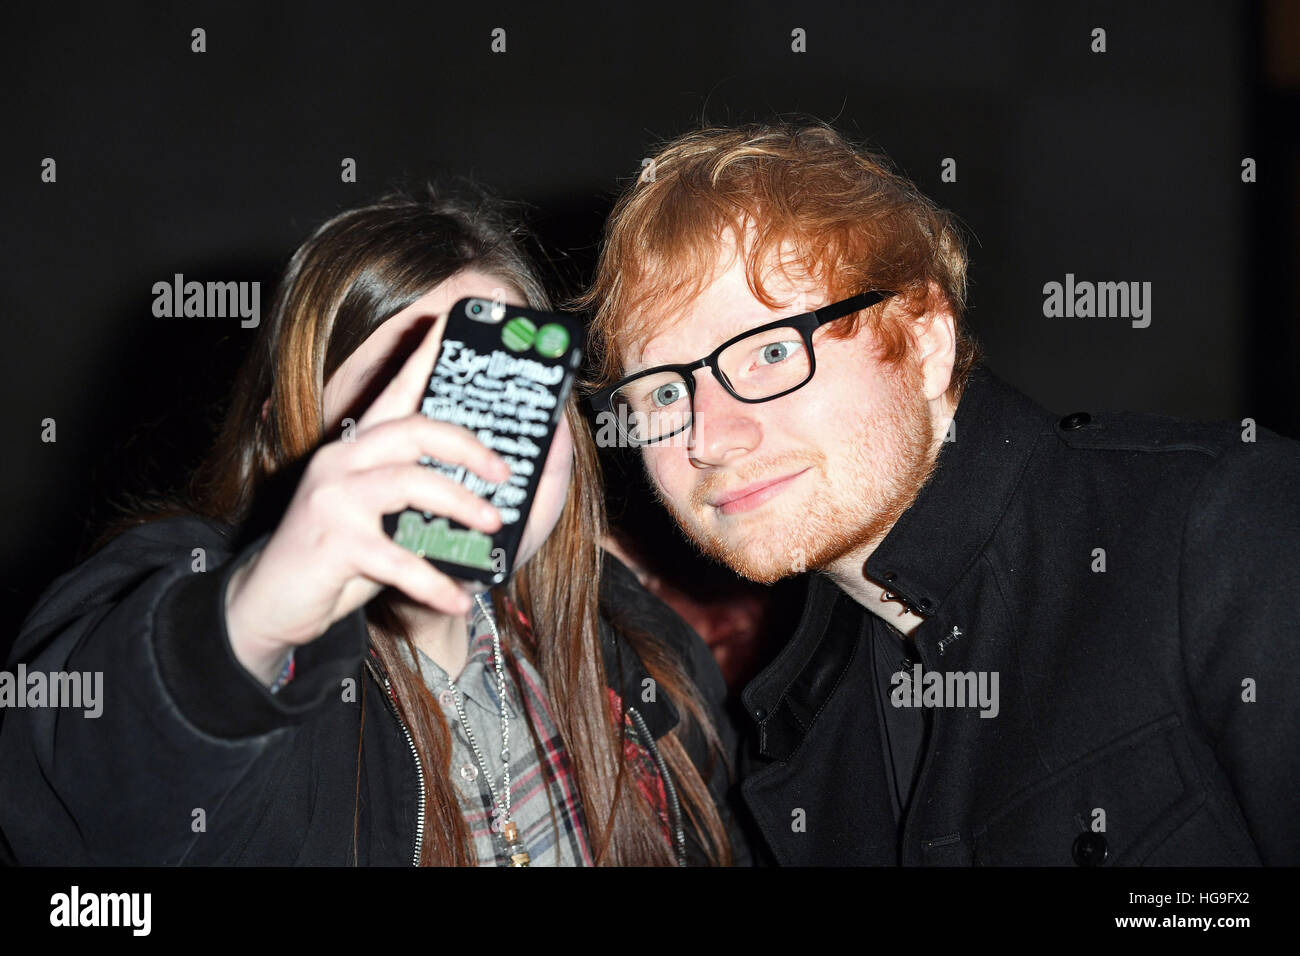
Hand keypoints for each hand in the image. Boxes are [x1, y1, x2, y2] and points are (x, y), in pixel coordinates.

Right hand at [224, 315, 510, 683]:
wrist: (273, 604)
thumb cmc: (345, 558)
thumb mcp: (392, 519)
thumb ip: (437, 495)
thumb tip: (500, 479)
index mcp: (363, 445)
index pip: (401, 386)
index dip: (431, 351)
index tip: (463, 316)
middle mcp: (345, 459)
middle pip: (415, 428)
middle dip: (468, 445)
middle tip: (503, 471)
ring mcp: (334, 497)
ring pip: (409, 481)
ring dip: (459, 502)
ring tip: (491, 524)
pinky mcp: (332, 541)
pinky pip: (397, 556)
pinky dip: (435, 579)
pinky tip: (459, 595)